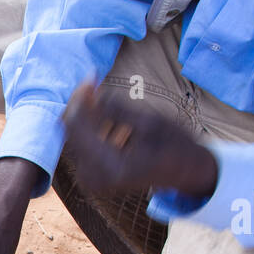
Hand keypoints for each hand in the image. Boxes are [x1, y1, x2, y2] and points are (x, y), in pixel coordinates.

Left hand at [61, 81, 217, 196]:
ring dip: (89, 114)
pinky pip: (80, 142)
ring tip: (121, 115)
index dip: (82, 96)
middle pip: (71, 129)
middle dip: (82, 102)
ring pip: (74, 134)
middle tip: (96, 80)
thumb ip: (117, 109)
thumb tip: (90, 92)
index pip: (78, 126)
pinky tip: (115, 125)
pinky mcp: (88, 174)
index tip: (93, 74)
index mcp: (112, 167)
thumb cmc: (174, 144)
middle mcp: (95, 177)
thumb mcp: (151, 121)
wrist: (182, 171)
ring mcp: (89, 178)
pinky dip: (92, 125)